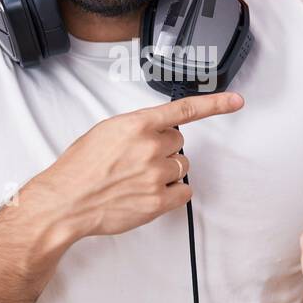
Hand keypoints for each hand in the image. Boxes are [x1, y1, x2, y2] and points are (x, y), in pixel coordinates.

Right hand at [26, 91, 244, 239]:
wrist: (66, 201)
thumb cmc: (79, 169)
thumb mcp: (105, 132)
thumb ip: (135, 128)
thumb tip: (153, 132)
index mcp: (137, 125)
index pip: (185, 110)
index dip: (215, 104)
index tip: (236, 101)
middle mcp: (151, 147)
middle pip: (179, 143)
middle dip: (163, 150)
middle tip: (138, 161)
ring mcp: (156, 175)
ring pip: (180, 167)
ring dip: (165, 172)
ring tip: (136, 179)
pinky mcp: (158, 201)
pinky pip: (183, 191)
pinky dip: (172, 193)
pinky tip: (150, 193)